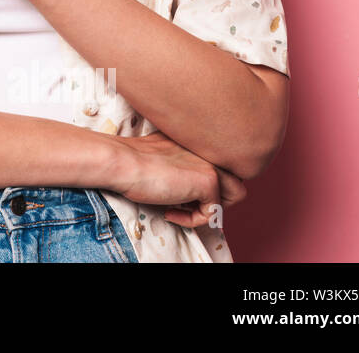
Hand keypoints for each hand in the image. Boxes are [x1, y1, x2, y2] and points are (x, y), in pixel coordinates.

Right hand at [110, 131, 247, 228]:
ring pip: (236, 194)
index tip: (180, 190)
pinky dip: (191, 220)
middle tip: (184, 201)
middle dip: (214, 195)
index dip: (207, 183)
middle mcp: (212, 148)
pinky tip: (169, 211)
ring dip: (210, 206)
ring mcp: (213, 164)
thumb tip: (192, 187)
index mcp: (201, 139)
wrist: (121, 161)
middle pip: (235, 178)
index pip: (223, 164)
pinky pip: (213, 213)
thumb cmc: (131, 160)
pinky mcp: (209, 182)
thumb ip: (185, 162)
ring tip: (182, 206)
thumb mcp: (165, 154)